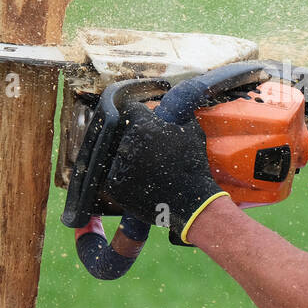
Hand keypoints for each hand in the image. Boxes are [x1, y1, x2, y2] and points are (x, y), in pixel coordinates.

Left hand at [104, 105, 226, 242]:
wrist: (190, 203)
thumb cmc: (193, 165)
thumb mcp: (192, 130)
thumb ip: (179, 112)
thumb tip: (172, 104)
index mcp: (141, 126)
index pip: (132, 110)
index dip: (142, 114)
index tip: (148, 121)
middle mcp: (124, 144)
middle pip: (124, 132)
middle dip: (136, 136)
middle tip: (152, 148)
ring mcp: (117, 166)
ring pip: (119, 153)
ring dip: (130, 155)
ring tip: (149, 167)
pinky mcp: (114, 186)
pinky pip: (116, 174)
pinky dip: (126, 175)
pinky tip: (143, 179)